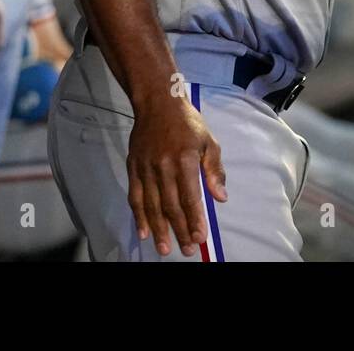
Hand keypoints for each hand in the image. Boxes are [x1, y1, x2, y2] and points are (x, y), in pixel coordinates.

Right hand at [127, 94, 226, 256]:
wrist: (157, 103)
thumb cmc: (188, 123)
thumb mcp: (209, 141)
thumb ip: (215, 170)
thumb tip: (221, 198)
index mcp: (185, 159)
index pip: (190, 197)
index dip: (195, 219)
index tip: (200, 237)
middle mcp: (164, 166)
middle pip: (171, 206)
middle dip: (179, 230)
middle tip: (186, 249)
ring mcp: (146, 168)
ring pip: (152, 206)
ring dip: (158, 229)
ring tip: (165, 248)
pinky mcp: (133, 168)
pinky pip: (135, 197)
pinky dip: (139, 216)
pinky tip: (143, 232)